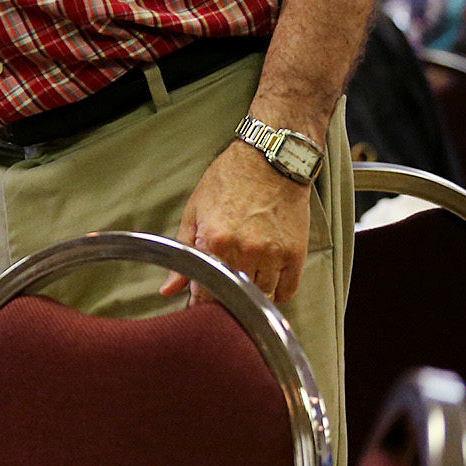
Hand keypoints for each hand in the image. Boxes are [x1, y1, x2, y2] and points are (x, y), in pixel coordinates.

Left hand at [160, 141, 313, 302]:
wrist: (269, 161)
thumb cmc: (228, 181)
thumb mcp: (195, 211)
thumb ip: (182, 252)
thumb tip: (169, 289)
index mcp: (215, 240)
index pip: (205, 291)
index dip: (201, 301)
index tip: (200, 303)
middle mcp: (245, 250)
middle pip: (234, 296)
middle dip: (225, 297)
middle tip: (223, 289)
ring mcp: (273, 254)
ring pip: (261, 295)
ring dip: (251, 292)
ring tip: (245, 276)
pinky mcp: (296, 254)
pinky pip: (287, 291)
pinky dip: (277, 291)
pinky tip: (266, 278)